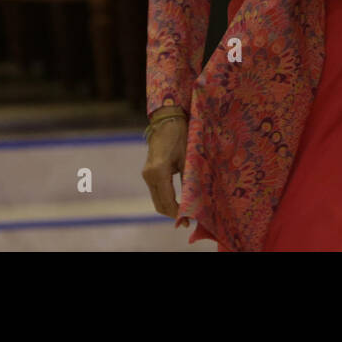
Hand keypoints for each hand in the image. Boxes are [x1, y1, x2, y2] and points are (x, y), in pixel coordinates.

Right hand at [142, 108, 188, 225]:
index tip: (188, 221)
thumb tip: (194, 201)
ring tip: (184, 214)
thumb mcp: (188, 158)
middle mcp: (149, 175)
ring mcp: (146, 174)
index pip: (167, 200)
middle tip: (186, 221)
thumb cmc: (180, 135)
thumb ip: (189, 180)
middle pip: (159, 204)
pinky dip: (165, 200)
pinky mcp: (148, 173)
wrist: (166, 120)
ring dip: (168, 208)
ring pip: (157, 200)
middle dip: (172, 214)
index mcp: (159, 172)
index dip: (177, 213)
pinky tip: (177, 203)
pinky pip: (156, 192)